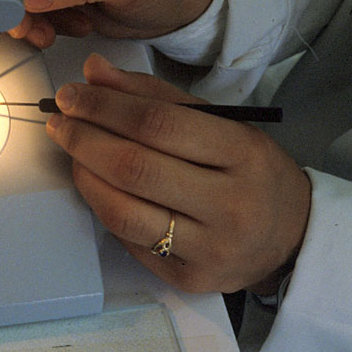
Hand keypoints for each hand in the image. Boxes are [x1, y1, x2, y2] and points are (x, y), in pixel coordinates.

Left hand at [47, 54, 310, 293]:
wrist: (293, 235)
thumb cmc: (248, 169)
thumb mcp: (218, 122)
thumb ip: (153, 95)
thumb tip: (92, 72)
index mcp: (244, 153)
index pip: (158, 124)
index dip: (104, 107)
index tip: (71, 94)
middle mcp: (231, 204)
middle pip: (134, 168)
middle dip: (84, 139)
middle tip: (59, 120)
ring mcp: (210, 249)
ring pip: (123, 211)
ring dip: (84, 175)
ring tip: (71, 151)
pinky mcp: (189, 279)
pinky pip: (128, 240)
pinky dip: (102, 206)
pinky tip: (95, 184)